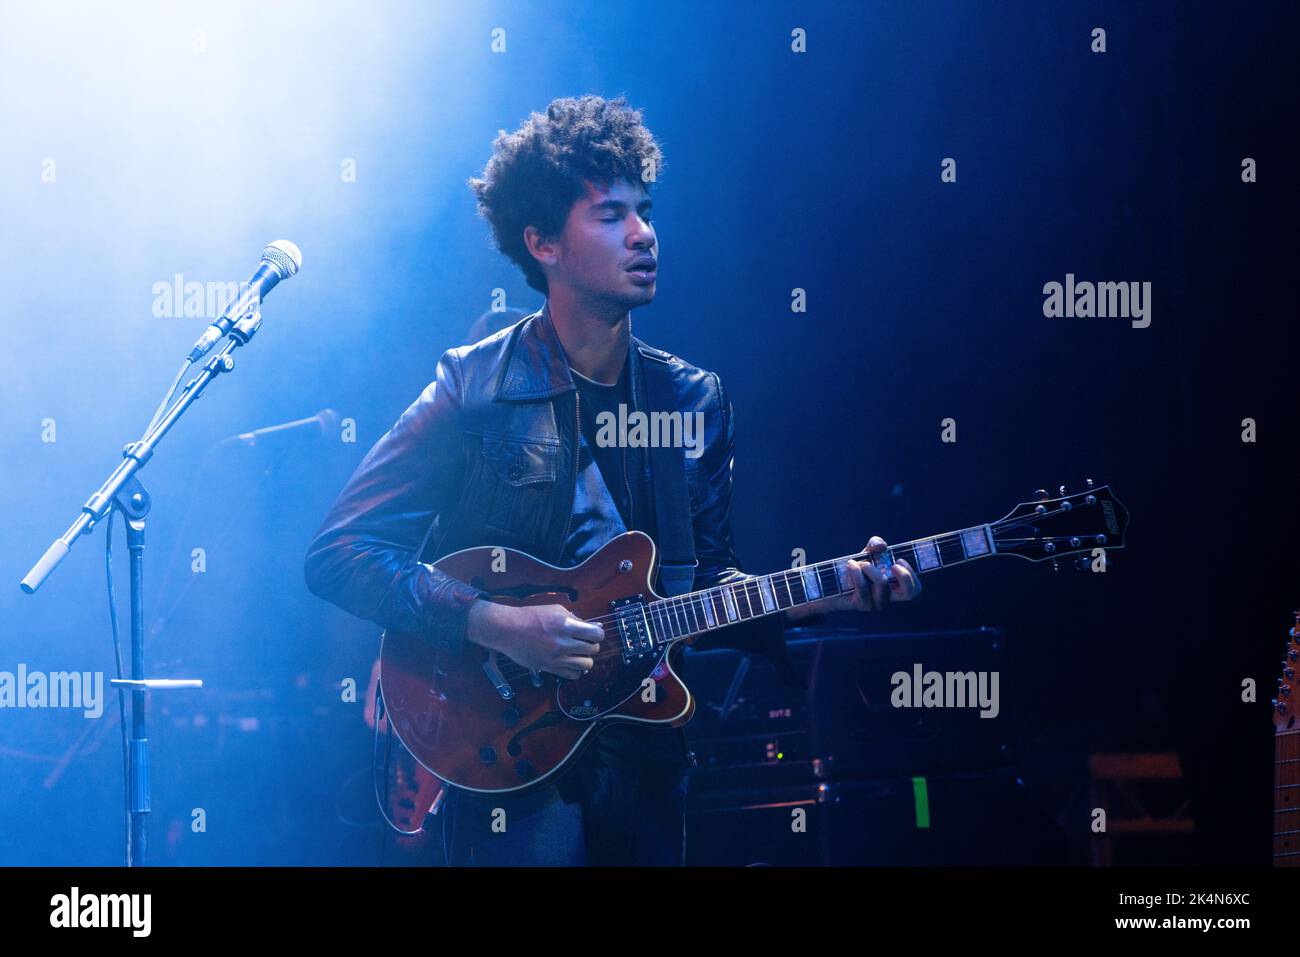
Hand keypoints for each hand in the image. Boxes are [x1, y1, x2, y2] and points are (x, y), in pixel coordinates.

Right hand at [466, 600, 603, 679]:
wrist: (508, 629)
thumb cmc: (531, 616)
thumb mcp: (556, 610)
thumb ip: (577, 619)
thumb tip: (596, 626)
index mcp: (566, 625)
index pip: (597, 634)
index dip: (597, 634)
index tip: (592, 634)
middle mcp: (563, 643)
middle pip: (593, 650)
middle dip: (591, 646)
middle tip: (583, 643)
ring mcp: (556, 657)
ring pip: (586, 665)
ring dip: (585, 659)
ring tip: (577, 654)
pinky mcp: (549, 668)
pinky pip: (573, 675)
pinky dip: (575, 670)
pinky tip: (570, 662)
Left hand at [837, 536, 920, 611]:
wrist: (831, 584)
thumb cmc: (855, 569)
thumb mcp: (867, 554)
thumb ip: (876, 545)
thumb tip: (881, 546)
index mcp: (893, 588)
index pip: (914, 589)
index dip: (912, 575)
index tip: (898, 560)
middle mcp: (888, 598)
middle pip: (909, 594)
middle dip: (904, 576)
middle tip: (893, 565)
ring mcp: (875, 604)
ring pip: (882, 583)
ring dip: (871, 567)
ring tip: (861, 562)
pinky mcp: (861, 604)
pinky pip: (863, 586)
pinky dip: (856, 571)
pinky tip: (850, 564)